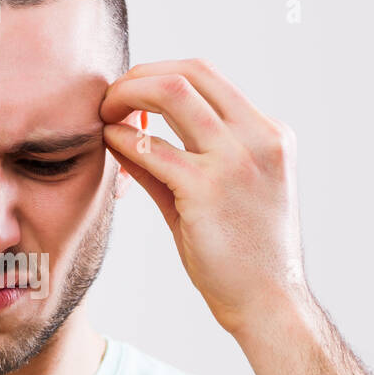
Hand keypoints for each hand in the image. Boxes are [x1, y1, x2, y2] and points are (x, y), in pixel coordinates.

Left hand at [100, 59, 308, 337]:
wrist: (269, 304)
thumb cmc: (243, 256)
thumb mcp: (219, 195)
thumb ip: (177, 160)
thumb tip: (124, 135)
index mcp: (269, 134)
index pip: (207, 76)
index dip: (159, 75)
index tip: (131, 96)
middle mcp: (259, 137)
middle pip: (189, 71)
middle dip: (139, 75)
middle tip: (109, 99)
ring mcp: (235, 161)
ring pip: (171, 92)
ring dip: (126, 95)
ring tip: (104, 115)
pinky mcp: (207, 189)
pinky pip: (150, 146)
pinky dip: (121, 138)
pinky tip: (108, 145)